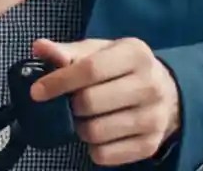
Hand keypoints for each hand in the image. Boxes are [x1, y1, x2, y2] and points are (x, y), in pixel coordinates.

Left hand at [31, 38, 180, 166]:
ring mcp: (154, 118)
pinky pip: (105, 155)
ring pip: (95, 132)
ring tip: (83, 117)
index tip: (37, 91)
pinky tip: (97, 134)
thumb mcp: (98, 51)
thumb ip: (67, 51)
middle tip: (68, 103)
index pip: (90, 69)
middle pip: (90, 102)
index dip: (58, 81)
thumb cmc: (121, 68)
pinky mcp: (150, 144)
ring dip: (79, 127)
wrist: (165, 92)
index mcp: (135, 54)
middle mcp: (150, 85)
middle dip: (69, 105)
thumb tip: (39, 47)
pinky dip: (92, 147)